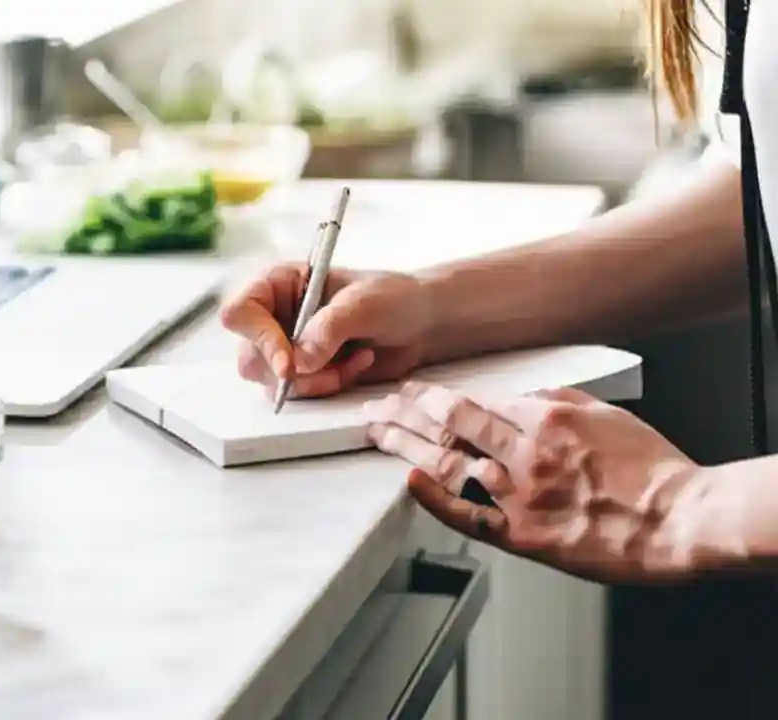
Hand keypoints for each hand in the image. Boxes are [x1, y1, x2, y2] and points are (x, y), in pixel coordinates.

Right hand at [219, 265, 434, 397]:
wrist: (423, 322)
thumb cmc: (393, 297)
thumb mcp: (363, 304)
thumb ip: (328, 328)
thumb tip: (299, 361)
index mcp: (278, 284)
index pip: (240, 313)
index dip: (258, 339)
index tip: (289, 365)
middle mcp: (274, 316)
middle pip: (250, 356)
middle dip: (289, 372)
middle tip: (327, 370)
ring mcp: (287, 347)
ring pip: (271, 382)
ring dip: (314, 381)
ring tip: (352, 361)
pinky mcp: (305, 372)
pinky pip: (298, 393)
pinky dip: (327, 387)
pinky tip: (354, 366)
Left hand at [364, 383, 712, 583]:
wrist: (680, 521)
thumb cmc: (653, 472)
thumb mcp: (608, 415)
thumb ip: (560, 401)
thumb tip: (526, 397)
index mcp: (546, 420)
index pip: (473, 402)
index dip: (434, 397)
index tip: (412, 392)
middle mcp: (525, 452)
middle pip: (451, 426)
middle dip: (407, 412)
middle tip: (378, 406)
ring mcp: (519, 494)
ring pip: (448, 462)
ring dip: (407, 444)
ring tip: (378, 431)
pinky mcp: (522, 534)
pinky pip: (467, 514)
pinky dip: (434, 496)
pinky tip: (409, 480)